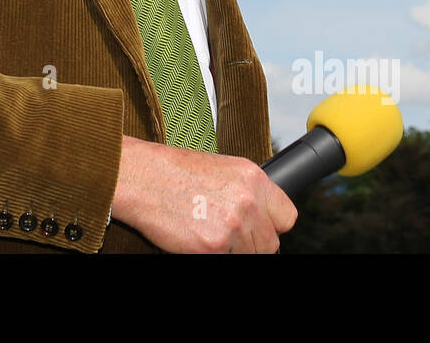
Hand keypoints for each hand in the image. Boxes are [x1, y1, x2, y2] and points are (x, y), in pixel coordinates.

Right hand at [111, 134, 296, 252]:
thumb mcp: (221, 170)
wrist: (142, 177)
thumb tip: (259, 216)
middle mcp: (248, 202)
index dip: (271, 225)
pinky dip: (212, 254)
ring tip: (206, 232)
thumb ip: (246, 192)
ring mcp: (233, 226)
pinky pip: (226, 260)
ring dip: (231, 250)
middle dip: (250, 243)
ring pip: (249, 255)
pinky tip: (197, 238)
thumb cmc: (173, 172)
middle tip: (226, 233)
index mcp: (253, 178)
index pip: (286, 217)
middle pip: (269, 243)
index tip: (259, 227)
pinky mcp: (215, 247)